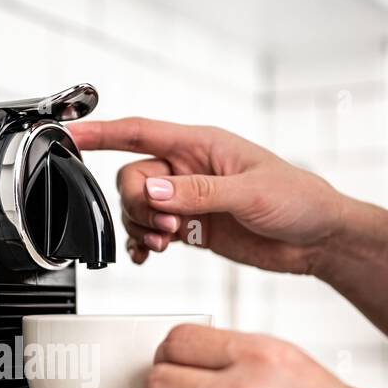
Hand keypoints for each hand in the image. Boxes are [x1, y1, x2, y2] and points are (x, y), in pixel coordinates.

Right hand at [68, 116, 347, 271]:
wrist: (318, 238)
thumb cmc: (299, 200)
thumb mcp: (249, 194)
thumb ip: (198, 193)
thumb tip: (154, 190)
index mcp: (200, 145)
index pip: (138, 132)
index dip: (101, 133)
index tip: (69, 137)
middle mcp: (188, 168)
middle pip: (131, 179)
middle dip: (138, 206)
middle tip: (166, 227)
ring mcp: (188, 198)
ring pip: (138, 208)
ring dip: (142, 228)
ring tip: (167, 243)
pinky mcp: (191, 226)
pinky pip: (151, 231)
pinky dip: (144, 245)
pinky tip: (150, 255)